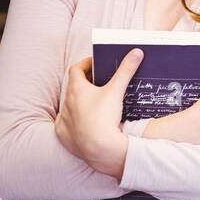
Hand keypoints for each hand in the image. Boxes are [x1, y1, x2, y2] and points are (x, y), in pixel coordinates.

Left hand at [54, 50, 142, 178]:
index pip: (76, 69)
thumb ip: (126, 70)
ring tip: (96, 103)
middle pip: (73, 87)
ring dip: (80, 102)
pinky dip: (75, 120)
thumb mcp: (117, 90)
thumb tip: (136, 52)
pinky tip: (86, 123)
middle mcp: (66, 102)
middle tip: (100, 82)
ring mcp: (63, 118)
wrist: (98, 148)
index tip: (96, 63)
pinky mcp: (63, 133)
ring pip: (70, 105)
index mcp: (76, 89)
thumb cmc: (104, 117)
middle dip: (86, 83)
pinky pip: (66, 123)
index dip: (86, 64)